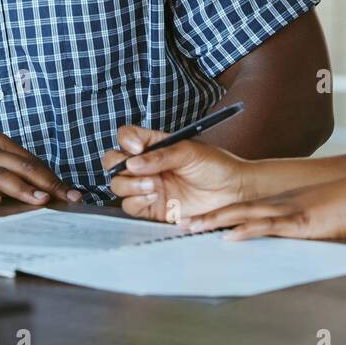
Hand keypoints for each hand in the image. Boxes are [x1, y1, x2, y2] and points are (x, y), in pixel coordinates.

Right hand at [101, 124, 250, 222]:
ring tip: (152, 186)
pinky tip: (153, 196)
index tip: (136, 148)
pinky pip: (130, 206)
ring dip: (129, 185)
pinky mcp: (152, 207)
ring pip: (118, 185)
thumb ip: (161, 156)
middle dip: (117, 166)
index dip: (125, 140)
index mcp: (154, 145)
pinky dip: (135, 201)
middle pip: (114, 162)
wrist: (232, 189)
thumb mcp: (189, 152)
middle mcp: (146, 165)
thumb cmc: (214, 165)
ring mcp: (148, 186)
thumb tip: (133, 162)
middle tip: (136, 169)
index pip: (127, 137)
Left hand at [185, 173, 345, 240]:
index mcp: (283, 203)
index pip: (244, 207)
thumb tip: (292, 234)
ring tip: (190, 227)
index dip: (218, 213)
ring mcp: (287, 212)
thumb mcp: (318, 213)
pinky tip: (229, 235)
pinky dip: (245, 230)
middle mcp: (279, 204)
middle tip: (180, 222)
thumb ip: (301, 223)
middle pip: (234, 209)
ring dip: (215, 222)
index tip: (197, 219)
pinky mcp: (299, 223)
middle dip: (206, 217)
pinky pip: (267, 226)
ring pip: (242, 215)